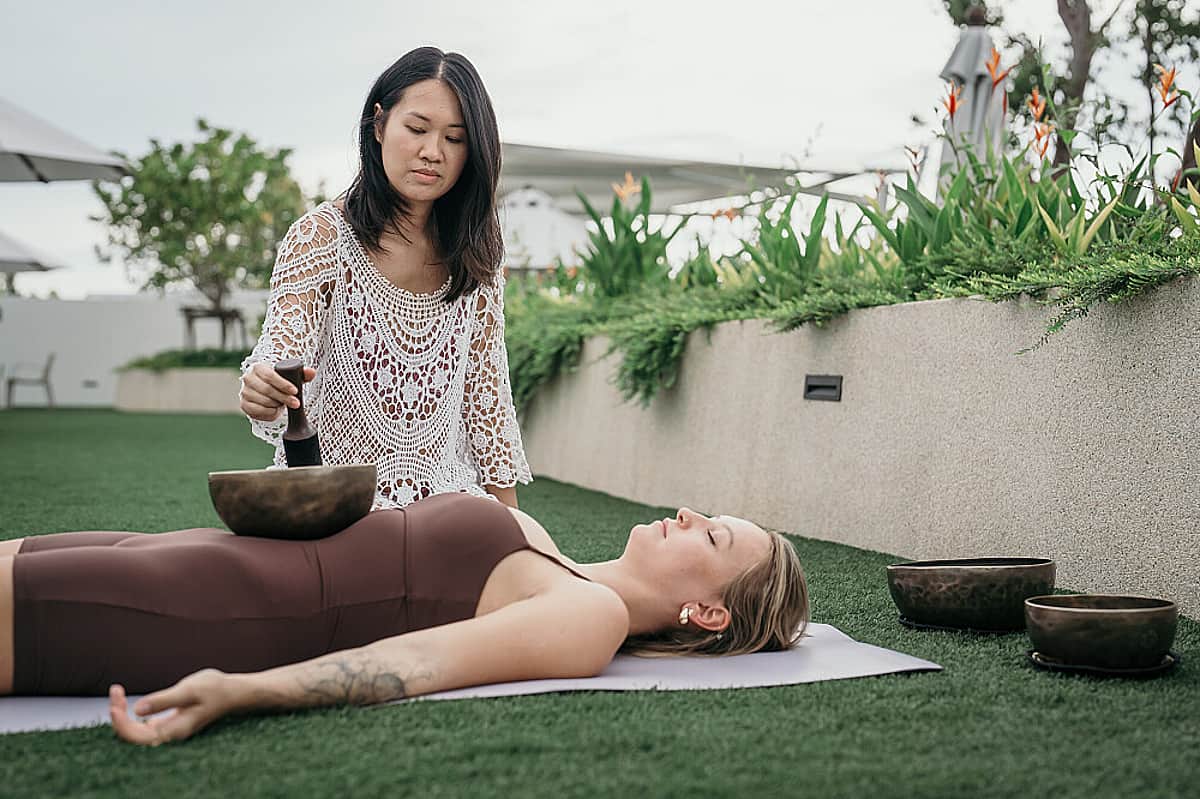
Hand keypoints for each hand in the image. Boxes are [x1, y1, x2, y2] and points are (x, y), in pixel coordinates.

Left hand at [109, 669, 237, 745]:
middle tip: (115, 690)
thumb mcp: (189, 690)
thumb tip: (137, 710)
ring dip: (122, 713)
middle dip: (119, 714)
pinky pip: (142, 724)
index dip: (121, 724)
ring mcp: (168, 729)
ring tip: (117, 692)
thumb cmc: (214, 690)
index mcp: (174, 731)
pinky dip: (131, 713)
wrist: (233, 691)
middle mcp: (169, 734)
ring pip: (135, 729)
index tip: (114, 704)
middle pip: (133, 735)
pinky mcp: (168, 722)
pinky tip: (126, 700)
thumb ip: (164, 700)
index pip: (137, 737)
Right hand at [239, 361, 315, 420]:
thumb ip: (302, 373)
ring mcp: (244, 392)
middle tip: (296, 403)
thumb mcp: (291, 376)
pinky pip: (257, 411)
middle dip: (284, 398)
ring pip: (263, 401)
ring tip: (283, 405)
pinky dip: (269, 413)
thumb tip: (311, 372)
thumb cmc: (279, 381)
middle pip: (267, 389)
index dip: (283, 384)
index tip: (295, 391)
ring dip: (276, 405)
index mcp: (258, 367)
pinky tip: (275, 410)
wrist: (266, 390)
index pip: (270, 375)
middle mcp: (248, 378)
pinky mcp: (244, 404)